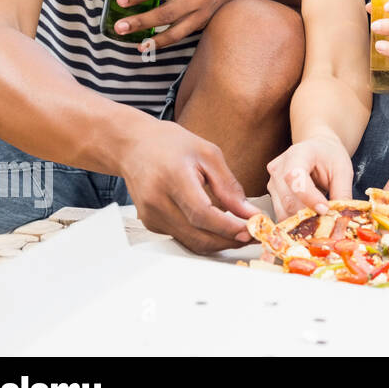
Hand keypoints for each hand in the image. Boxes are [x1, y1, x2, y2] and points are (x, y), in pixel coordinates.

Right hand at [119, 119, 258, 252]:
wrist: (134, 146)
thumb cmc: (172, 145)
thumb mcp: (208, 154)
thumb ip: (229, 187)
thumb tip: (249, 213)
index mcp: (173, 178)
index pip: (202, 214)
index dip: (228, 227)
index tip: (252, 230)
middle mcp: (157, 201)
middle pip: (197, 235)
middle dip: (230, 241)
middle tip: (253, 235)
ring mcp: (151, 216)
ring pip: (191, 242)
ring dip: (220, 243)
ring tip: (242, 233)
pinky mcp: (151, 224)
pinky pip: (183, 238)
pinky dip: (204, 237)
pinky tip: (219, 227)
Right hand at [266, 134, 354, 218]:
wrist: (319, 149)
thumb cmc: (330, 156)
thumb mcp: (343, 170)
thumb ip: (342, 192)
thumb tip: (340, 216)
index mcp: (298, 153)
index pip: (296, 178)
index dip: (310, 198)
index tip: (325, 209)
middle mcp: (280, 166)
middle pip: (288, 199)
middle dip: (307, 214)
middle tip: (326, 219)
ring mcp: (273, 180)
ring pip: (282, 210)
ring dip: (301, 219)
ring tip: (318, 217)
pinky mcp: (272, 193)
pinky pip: (281, 213)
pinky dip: (295, 219)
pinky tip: (308, 215)